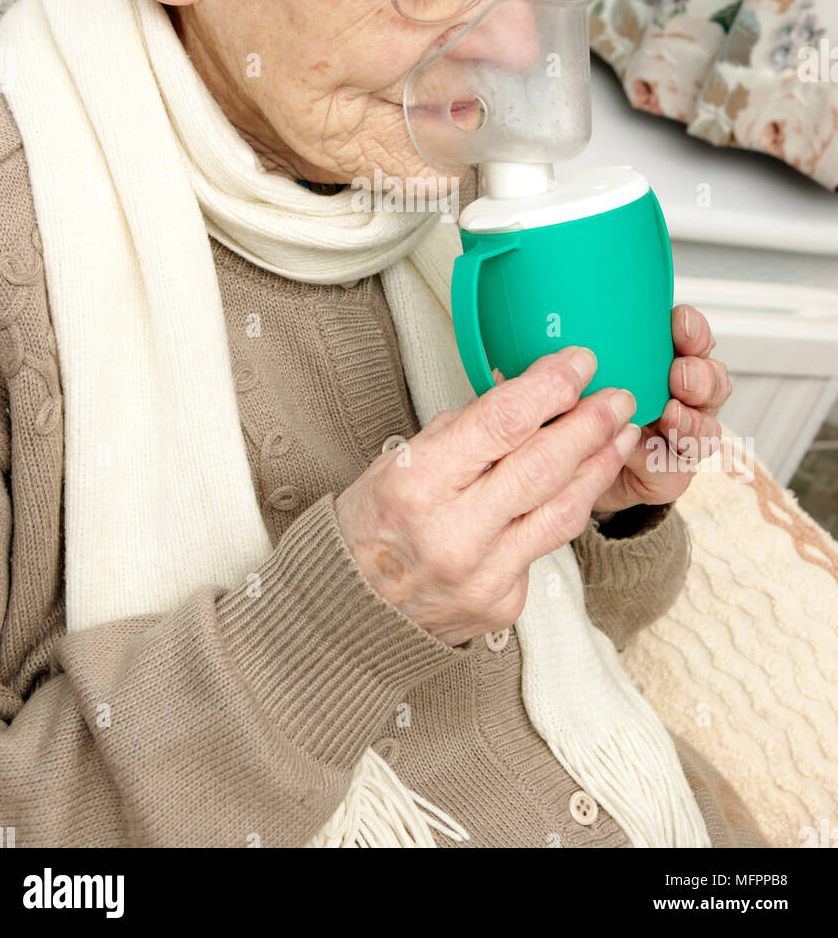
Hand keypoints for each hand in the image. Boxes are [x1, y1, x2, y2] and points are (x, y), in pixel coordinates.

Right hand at [334, 347, 640, 645]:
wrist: (351, 610)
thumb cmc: (373, 523)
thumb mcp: (400, 461)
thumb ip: (465, 430)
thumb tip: (527, 394)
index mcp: (418, 483)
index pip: (502, 422)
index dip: (551, 387)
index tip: (579, 362)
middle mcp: (454, 532)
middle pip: (544, 464)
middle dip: (591, 424)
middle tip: (619, 397)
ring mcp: (483, 573)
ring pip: (562, 509)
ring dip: (599, 466)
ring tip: (622, 434)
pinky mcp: (504, 603)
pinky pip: (548, 547)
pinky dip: (565, 510)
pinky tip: (581, 485)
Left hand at [591, 304, 731, 518]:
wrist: (574, 469)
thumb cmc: (581, 413)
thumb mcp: (583, 380)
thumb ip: (588, 362)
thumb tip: (567, 345)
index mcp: (666, 365)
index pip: (692, 339)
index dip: (693, 330)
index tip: (680, 324)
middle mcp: (682, 400)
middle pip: (711, 382)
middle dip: (700, 376)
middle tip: (679, 374)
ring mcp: (681, 439)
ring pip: (708, 427)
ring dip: (692, 420)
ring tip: (671, 416)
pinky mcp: (671, 475)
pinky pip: (678, 468)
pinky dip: (662, 459)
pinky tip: (646, 451)